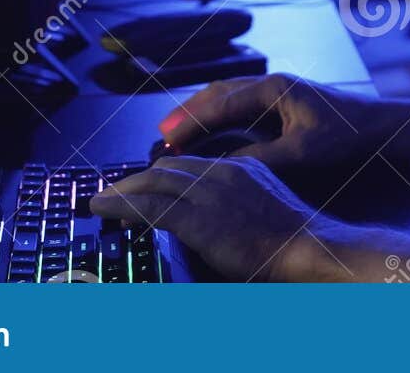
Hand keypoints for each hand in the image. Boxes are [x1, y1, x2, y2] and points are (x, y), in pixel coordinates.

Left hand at [89, 155, 332, 280]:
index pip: (189, 164)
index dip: (160, 174)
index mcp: (240, 167)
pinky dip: (123, 206)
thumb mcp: (266, 206)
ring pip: (153, 183)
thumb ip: (239, 205)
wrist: (309, 246)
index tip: (143, 184)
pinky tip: (106, 208)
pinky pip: (151, 208)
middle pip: (166, 168)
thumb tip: (218, 221)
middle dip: (135, 180)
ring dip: (122, 191)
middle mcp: (222, 172)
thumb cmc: (295, 236)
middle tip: (114, 191)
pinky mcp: (200, 218)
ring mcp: (209, 194)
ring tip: (101, 199)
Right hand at [158, 74, 393, 169]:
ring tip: (178, 131)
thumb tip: (222, 166)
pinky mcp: (285, 102)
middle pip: (218, 94)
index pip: (220, 104)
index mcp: (273, 88)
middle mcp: (272, 84)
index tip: (167, 140)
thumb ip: (261, 157)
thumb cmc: (346, 134)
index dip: (191, 123)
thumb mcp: (302, 151)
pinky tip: (213, 131)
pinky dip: (220, 115)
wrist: (380, 126)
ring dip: (203, 112)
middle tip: (163, 134)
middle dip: (189, 113)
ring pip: (228, 96)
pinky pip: (241, 104)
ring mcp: (278, 91)